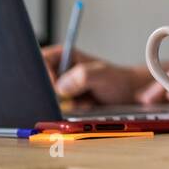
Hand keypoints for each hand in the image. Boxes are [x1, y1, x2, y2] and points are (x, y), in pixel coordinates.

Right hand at [40, 44, 168, 107]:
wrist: (128, 96)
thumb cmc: (118, 80)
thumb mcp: (103, 74)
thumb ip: (83, 76)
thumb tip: (61, 87)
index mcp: (65, 56)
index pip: (40, 60)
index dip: (42, 73)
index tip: (55, 86)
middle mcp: (61, 72)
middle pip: (40, 82)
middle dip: (52, 93)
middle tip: (72, 98)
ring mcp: (62, 88)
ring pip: (48, 99)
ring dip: (63, 104)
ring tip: (85, 102)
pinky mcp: (65, 103)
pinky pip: (57, 110)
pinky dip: (68, 112)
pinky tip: (84, 108)